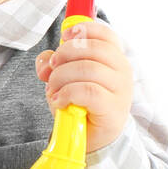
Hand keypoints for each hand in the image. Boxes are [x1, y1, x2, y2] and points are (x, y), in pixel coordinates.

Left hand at [35, 21, 132, 152]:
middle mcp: (122, 70)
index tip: (65, 37)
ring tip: (53, 90)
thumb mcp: (63, 79)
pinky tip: (59, 102)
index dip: (84, 30)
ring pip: (88, 69)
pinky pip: (87, 91)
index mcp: (114, 58)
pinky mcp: (113, 108)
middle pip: (92, 49)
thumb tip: (45, 61)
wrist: (91, 138)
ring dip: (62, 77)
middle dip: (64, 55)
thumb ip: (53, 64)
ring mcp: (120, 89)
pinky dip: (67, 94)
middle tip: (52, 69)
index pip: (106, 34)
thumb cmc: (80, 104)